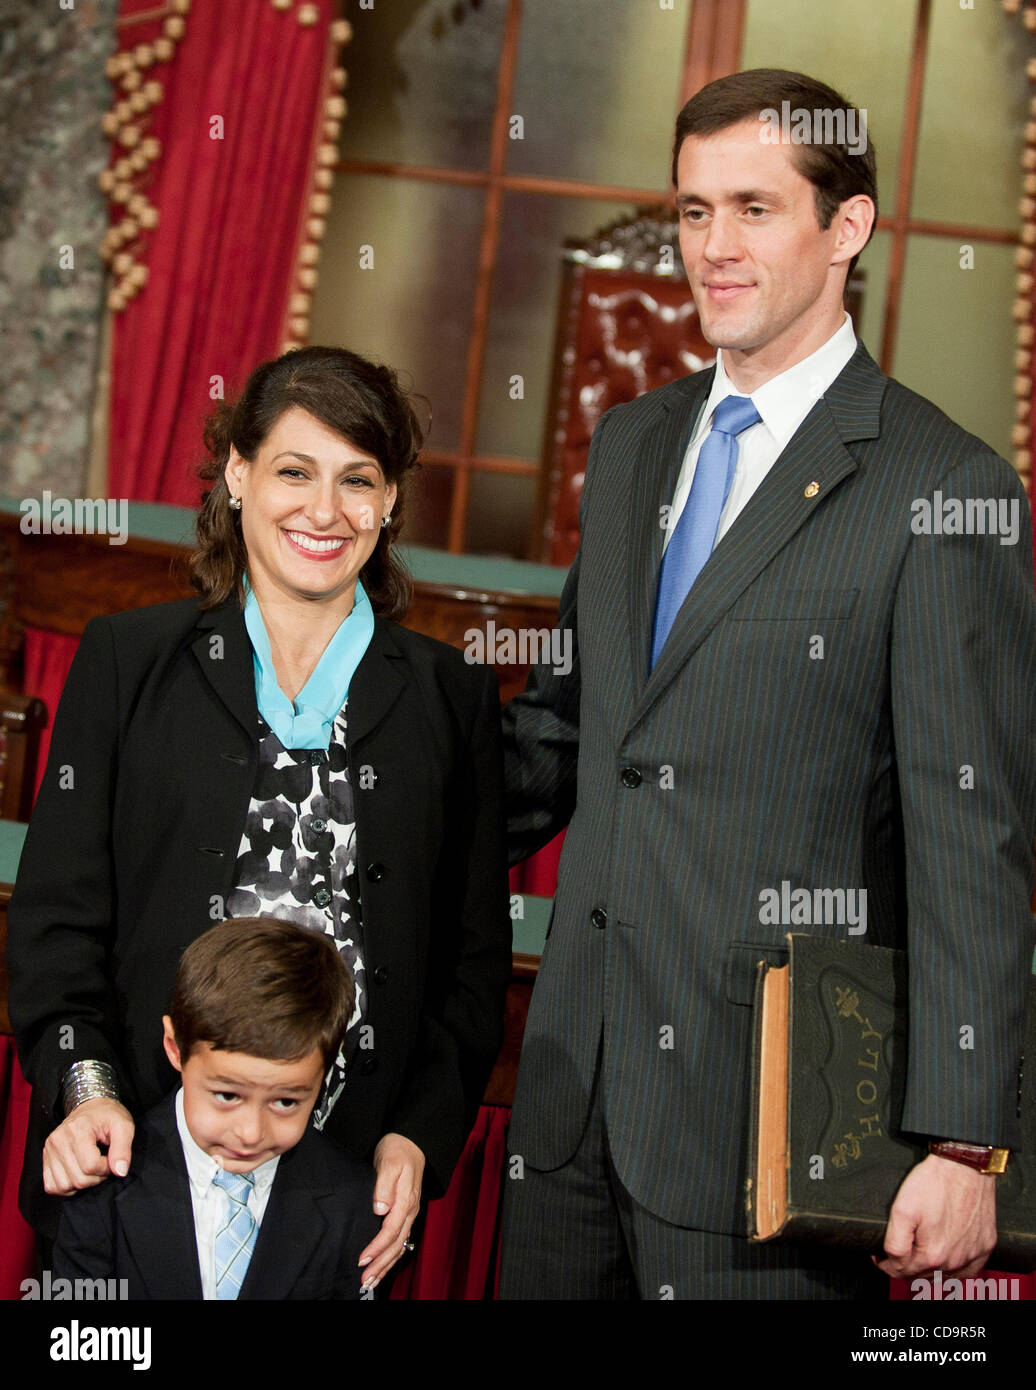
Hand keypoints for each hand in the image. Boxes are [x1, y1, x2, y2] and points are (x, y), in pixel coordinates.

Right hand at [42, 1097, 134, 1195]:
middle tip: (103, 1163)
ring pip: (64, 1186)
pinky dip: (67, 1187)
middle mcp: (58, 1140)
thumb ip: (123, 1149)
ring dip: (82, 1183)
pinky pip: (52, 1186)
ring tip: (91, 1168)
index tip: (111, 1159)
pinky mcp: (45, 1159)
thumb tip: (120, 1172)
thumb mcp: (124, 1126)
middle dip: (96, 1177)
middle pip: (78, 1179)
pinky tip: (78, 1173)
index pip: (90, 1166)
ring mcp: (49, 1150)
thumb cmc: (107, 1116)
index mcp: (77, 1130)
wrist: (91, 1107)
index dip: (106, 1168)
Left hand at [357, 1132, 424, 1287]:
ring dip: (386, 1265)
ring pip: (400, 1246)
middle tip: (364, 1280)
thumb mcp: (389, 1162)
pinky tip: (383, 1265)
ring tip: (371, 1281)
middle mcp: (410, 1211)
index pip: (391, 1230)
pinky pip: (400, 1241)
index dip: (376, 1247)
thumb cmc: (397, 1151)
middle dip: (381, 1264)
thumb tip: (379, 1208)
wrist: (410, 1143)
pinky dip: (391, 1257)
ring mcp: (410, 1214)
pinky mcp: (405, 1214)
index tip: (362, 1258)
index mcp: (407, 1200)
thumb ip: (384, 1186)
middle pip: (397, 1244)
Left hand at [873, 1153, 996, 1279]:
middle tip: (899, 1250)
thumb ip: (894, 1242)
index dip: (886, 1263)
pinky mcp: (985, 1247)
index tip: (881, 1254)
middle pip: (922, 1276)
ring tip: (919, 1251)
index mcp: (933, 1255)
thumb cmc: (934, 1182)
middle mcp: (955, 1261)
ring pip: (944, 1276)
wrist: (964, 1165)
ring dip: (929, 1268)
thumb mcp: (901, 1209)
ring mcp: (972, 1255)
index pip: (901, 1272)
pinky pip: (967, 1270)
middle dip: (906, 1266)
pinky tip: (945, 1257)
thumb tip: (889, 1260)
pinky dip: (954, 1268)